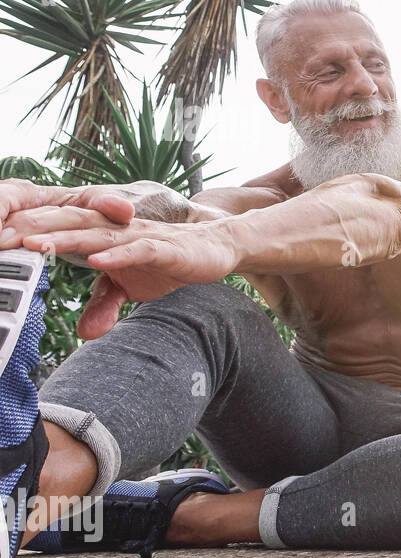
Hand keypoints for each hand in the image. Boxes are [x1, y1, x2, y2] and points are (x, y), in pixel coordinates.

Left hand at [19, 219, 238, 338]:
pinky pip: (138, 249)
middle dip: (31, 230)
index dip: (26, 234)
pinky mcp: (165, 248)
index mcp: (103, 234)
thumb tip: (84, 332)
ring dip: (64, 239)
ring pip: (97, 234)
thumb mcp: (131, 287)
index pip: (58, 230)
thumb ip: (104, 304)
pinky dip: (117, 255)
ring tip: (33, 245)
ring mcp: (140, 236)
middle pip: (67, 224)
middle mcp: (117, 229)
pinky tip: (97, 261)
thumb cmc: (170, 260)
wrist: (217, 248)